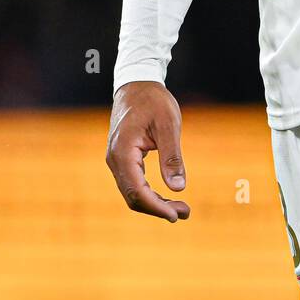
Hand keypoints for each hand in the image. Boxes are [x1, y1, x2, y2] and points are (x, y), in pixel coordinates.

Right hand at [106, 81, 189, 221]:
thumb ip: (172, 156)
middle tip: (185, 213)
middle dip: (158, 208)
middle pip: (133, 196)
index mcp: (123, 151)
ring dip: (155, 203)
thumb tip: (179, 188)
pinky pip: (133, 183)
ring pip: (132, 192)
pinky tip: (167, 196)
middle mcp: (115, 159)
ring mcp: (116, 160)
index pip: (137, 190)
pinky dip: (149, 193)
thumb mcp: (169, 125)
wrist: (137, 83)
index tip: (175, 215)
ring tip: (181, 209)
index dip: (156, 206)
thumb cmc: (153, 100)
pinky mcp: (122, 158)